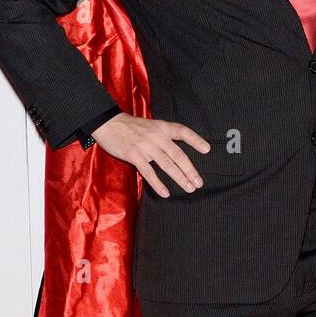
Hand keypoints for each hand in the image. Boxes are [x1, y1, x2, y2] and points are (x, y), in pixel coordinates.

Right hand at [91, 113, 209, 197]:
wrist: (109, 124)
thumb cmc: (131, 127)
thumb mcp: (151, 126)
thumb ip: (164, 136)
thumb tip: (178, 152)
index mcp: (162, 127)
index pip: (183, 132)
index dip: (196, 140)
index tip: (207, 150)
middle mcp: (157, 136)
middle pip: (178, 155)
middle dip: (190, 170)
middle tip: (199, 182)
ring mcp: (146, 146)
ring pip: (167, 165)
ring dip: (179, 178)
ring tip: (189, 188)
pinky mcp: (134, 155)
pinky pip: (149, 172)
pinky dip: (158, 184)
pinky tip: (166, 193)